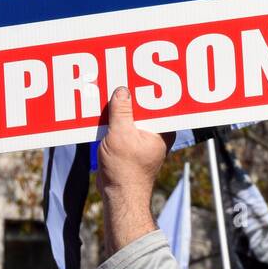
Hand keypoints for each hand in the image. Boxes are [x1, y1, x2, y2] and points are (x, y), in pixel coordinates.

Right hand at [97, 87, 172, 256]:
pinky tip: (104, 110)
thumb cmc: (125, 171)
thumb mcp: (120, 136)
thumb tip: (122, 90)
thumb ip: (122, 111)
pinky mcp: (132, 145)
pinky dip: (115, 119)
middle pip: (145, 105)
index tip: (136, 72)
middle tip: (119, 77)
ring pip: (133, 115)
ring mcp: (144, 138)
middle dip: (131, 94)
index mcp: (164, 129)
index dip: (148, 85)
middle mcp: (158, 132)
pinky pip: (124, 126)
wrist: (119, 197)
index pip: (160, 100)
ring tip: (109, 90)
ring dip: (121, 107)